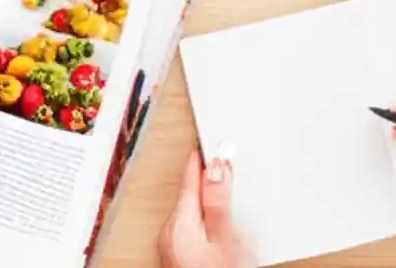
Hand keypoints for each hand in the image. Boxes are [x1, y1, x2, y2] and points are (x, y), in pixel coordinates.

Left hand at [158, 148, 253, 267]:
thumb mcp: (224, 240)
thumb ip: (219, 204)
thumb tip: (216, 169)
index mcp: (179, 222)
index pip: (190, 178)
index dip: (203, 157)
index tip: (212, 141)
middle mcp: (169, 231)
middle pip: (190, 192)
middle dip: (207, 177)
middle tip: (222, 158)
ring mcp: (171, 244)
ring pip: (192, 210)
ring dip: (208, 199)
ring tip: (226, 189)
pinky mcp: (177, 255)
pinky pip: (191, 226)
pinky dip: (205, 218)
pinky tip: (218, 222)